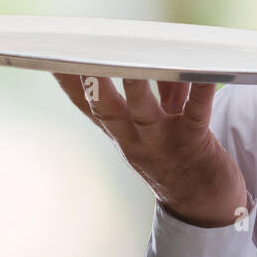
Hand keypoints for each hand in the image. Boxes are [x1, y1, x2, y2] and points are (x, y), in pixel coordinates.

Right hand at [54, 74, 248, 228]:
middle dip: (93, 85)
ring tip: (133, 63)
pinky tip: (206, 72)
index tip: (49, 55)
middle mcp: (134, 139)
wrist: (204, 205)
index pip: (86, 105)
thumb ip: (158, 87)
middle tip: (82, 58)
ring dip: (137, 87)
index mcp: (121, 132)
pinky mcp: (195, 143)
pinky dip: (201, 91)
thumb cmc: (180, 155)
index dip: (67, 82)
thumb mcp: (160, 120)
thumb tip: (158, 52)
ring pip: (143, 113)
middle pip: (105, 110)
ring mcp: (163, 143)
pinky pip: (196, 112)